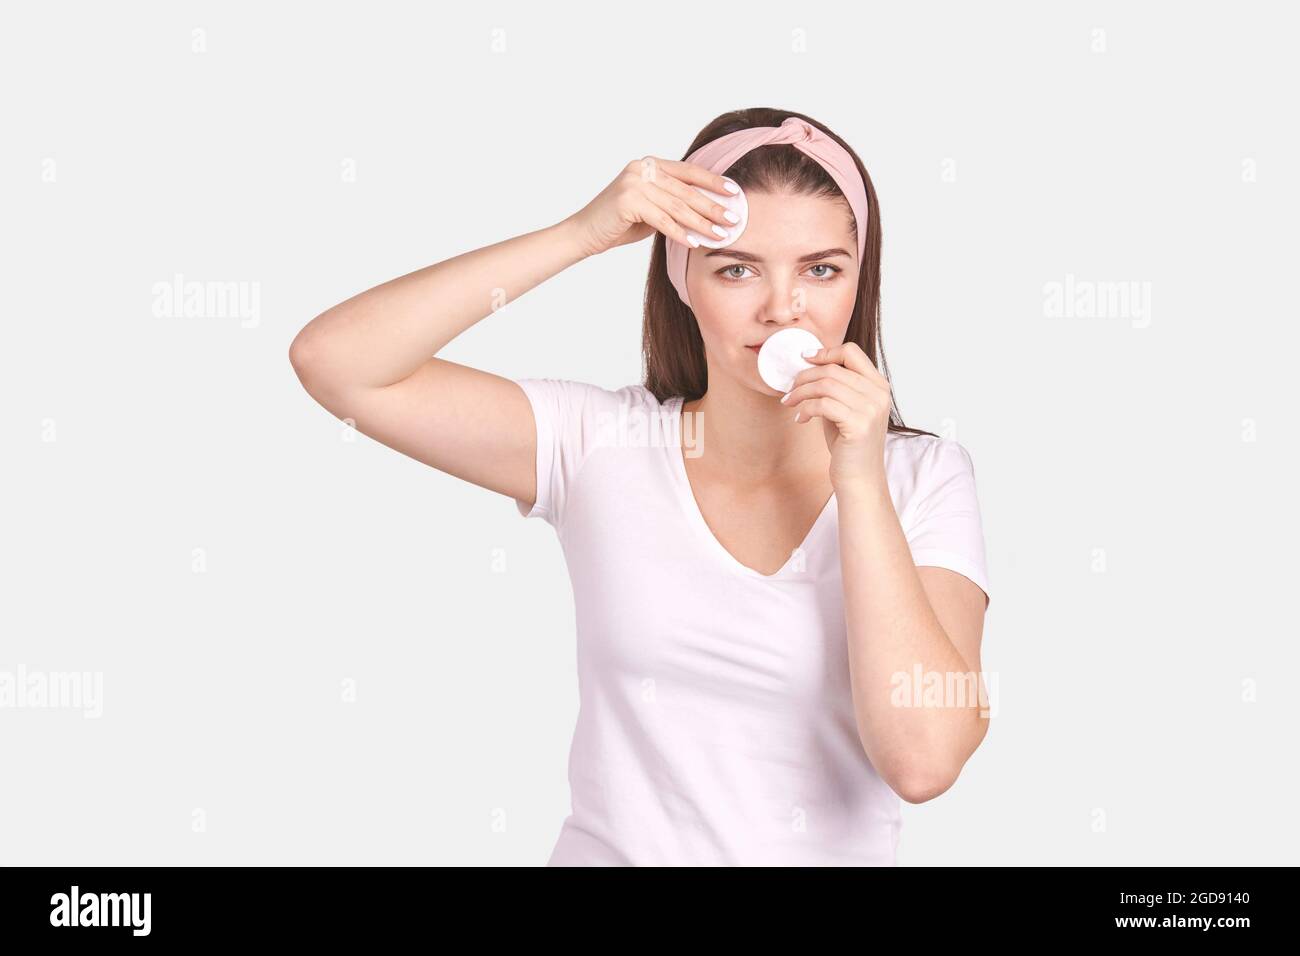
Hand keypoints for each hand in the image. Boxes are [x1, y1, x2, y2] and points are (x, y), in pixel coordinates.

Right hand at [563, 157, 740, 258]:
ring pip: (676, 206)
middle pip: (686, 190)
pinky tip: (694, 242)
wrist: (584, 233)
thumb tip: (706, 210)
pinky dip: (679, 233)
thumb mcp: (650, 209)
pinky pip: (661, 220)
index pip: (689, 171)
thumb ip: (671, 203)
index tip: (734, 193)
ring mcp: (634, 182)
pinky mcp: (627, 200)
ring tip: (720, 235)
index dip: (713, 182)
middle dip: (713, 206)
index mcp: (650, 165)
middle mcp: (643, 168)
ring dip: (701, 223)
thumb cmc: (618, 224)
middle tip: (734, 219)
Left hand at [784, 341, 891, 491]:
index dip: (825, 353)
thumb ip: (836, 387)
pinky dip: (805, 409)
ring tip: (789, 403)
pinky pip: (822, 405)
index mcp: (879, 386)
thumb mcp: (845, 408)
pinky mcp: (859, 424)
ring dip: (800, 393)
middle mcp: (879, 394)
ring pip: (825, 385)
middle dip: (804, 377)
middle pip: (832, 369)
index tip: (804, 359)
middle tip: (789, 390)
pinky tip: (800, 420)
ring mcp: (871, 409)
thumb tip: (808, 366)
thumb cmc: (848, 445)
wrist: (859, 479)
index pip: (852, 352)